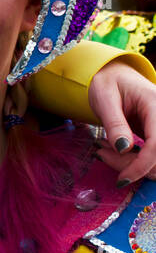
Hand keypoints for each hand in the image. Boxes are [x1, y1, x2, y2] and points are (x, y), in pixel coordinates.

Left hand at [88, 60, 155, 184]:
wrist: (113, 75)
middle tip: (102, 155)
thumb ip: (114, 122)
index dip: (143, 164)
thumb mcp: (104, 98)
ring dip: (133, 165)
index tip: (123, 178)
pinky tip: (113, 153)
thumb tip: (123, 148)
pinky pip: (152, 157)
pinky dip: (134, 162)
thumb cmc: (107, 82)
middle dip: (133, 166)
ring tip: (104, 152)